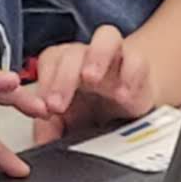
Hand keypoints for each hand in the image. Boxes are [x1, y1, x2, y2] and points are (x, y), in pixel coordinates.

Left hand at [22, 27, 157, 136]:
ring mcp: (115, 55)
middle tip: (58, 104)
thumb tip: (41, 144)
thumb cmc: (92, 108)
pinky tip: (124, 95)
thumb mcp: (69, 120)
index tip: (46, 109)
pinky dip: (131, 74)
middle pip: (73, 52)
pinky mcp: (139, 63)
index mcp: (64, 64)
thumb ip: (50, 128)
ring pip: (106, 37)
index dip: (45, 83)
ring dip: (97, 56)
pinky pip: (137, 58)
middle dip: (64, 78)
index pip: (50, 61)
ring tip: (91, 79)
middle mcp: (87, 55)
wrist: (130, 104)